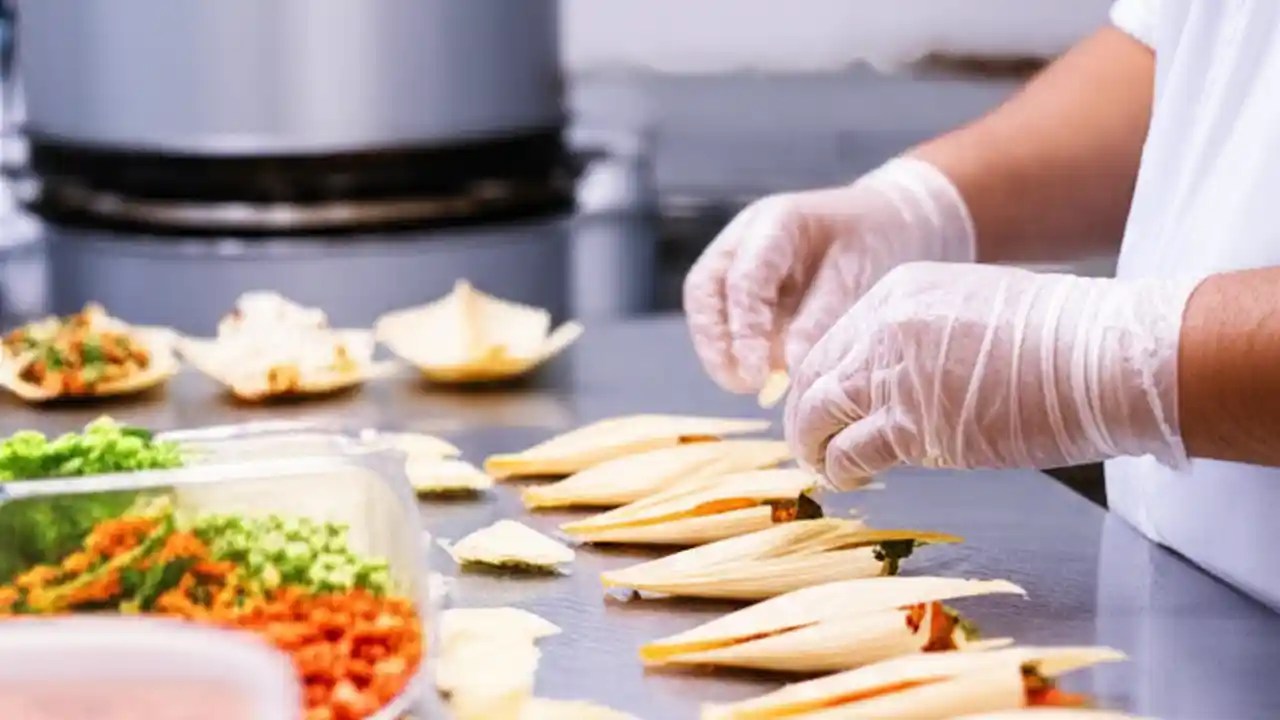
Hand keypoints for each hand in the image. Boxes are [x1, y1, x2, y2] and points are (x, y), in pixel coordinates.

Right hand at [683, 158, 974, 393]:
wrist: (887, 221)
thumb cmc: (875, 242)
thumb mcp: (856, 275)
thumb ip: (819, 319)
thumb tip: (789, 368)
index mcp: (773, 223)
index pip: (742, 280)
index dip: (744, 332)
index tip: (756, 376)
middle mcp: (743, 239)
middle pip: (703, 291)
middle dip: (715, 343)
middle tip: (740, 384)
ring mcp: (737, 259)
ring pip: (708, 307)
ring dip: (720, 349)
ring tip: (749, 385)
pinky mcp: (743, 285)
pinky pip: (726, 318)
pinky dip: (736, 347)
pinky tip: (758, 373)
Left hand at [785, 262, 1197, 489]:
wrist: (1108, 356)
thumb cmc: (1062, 340)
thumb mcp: (974, 310)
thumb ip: (924, 337)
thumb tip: (900, 375)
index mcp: (899, 293)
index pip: (832, 340)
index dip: (820, 380)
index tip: (823, 406)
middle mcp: (885, 326)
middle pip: (814, 375)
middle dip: (804, 415)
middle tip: (810, 444)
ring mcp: (896, 374)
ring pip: (818, 412)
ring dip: (812, 446)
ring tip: (823, 466)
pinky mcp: (915, 424)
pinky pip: (851, 450)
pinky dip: (840, 469)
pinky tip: (850, 479)